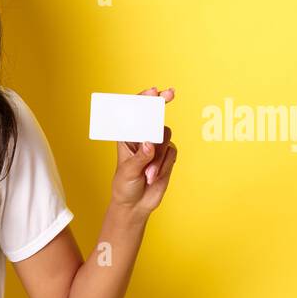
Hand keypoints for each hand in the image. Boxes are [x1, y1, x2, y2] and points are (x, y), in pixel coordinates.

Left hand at [110, 87, 178, 218]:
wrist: (135, 205)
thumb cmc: (124, 185)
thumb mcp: (128, 171)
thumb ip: (141, 157)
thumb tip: (150, 143)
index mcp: (126, 137)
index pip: (135, 113)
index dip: (144, 100)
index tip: (154, 92)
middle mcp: (142, 137)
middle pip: (154, 116)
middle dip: (161, 103)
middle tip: (170, 94)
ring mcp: (155, 146)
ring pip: (164, 137)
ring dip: (157, 157)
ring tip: (148, 174)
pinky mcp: (166, 156)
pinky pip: (172, 152)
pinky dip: (164, 165)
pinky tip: (154, 177)